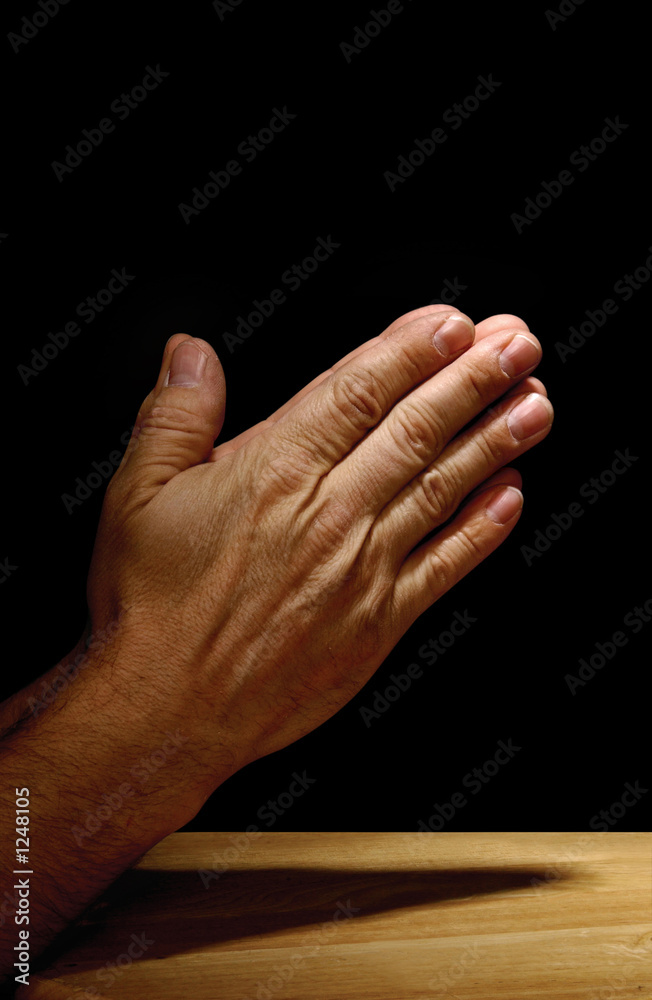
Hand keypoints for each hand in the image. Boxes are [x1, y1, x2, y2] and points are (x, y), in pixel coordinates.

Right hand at [86, 305, 551, 816]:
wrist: (166, 711)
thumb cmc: (152, 606)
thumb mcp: (136, 493)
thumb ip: (175, 416)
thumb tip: (193, 353)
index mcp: (274, 471)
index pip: (359, 392)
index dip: (413, 351)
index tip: (456, 324)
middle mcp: (330, 514)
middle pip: (416, 431)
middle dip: (474, 380)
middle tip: (521, 344)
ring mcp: (361, 570)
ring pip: (442, 489)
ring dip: (494, 442)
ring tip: (536, 404)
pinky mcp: (377, 623)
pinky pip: (444, 567)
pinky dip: (482, 530)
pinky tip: (512, 497)